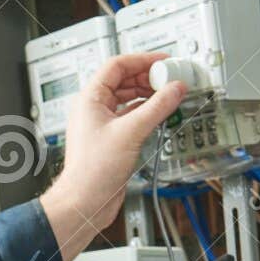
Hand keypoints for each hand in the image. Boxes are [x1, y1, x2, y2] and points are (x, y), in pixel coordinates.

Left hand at [38, 53, 186, 260]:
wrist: (85, 200)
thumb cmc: (92, 170)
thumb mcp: (130, 132)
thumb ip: (156, 107)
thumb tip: (174, 89)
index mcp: (90, 98)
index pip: (117, 66)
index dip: (141, 60)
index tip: (163, 61)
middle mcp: (94, 108)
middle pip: (124, 80)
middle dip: (148, 77)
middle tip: (170, 78)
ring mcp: (102, 123)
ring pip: (128, 98)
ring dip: (148, 95)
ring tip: (168, 94)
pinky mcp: (111, 138)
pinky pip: (130, 116)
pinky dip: (146, 112)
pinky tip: (160, 113)